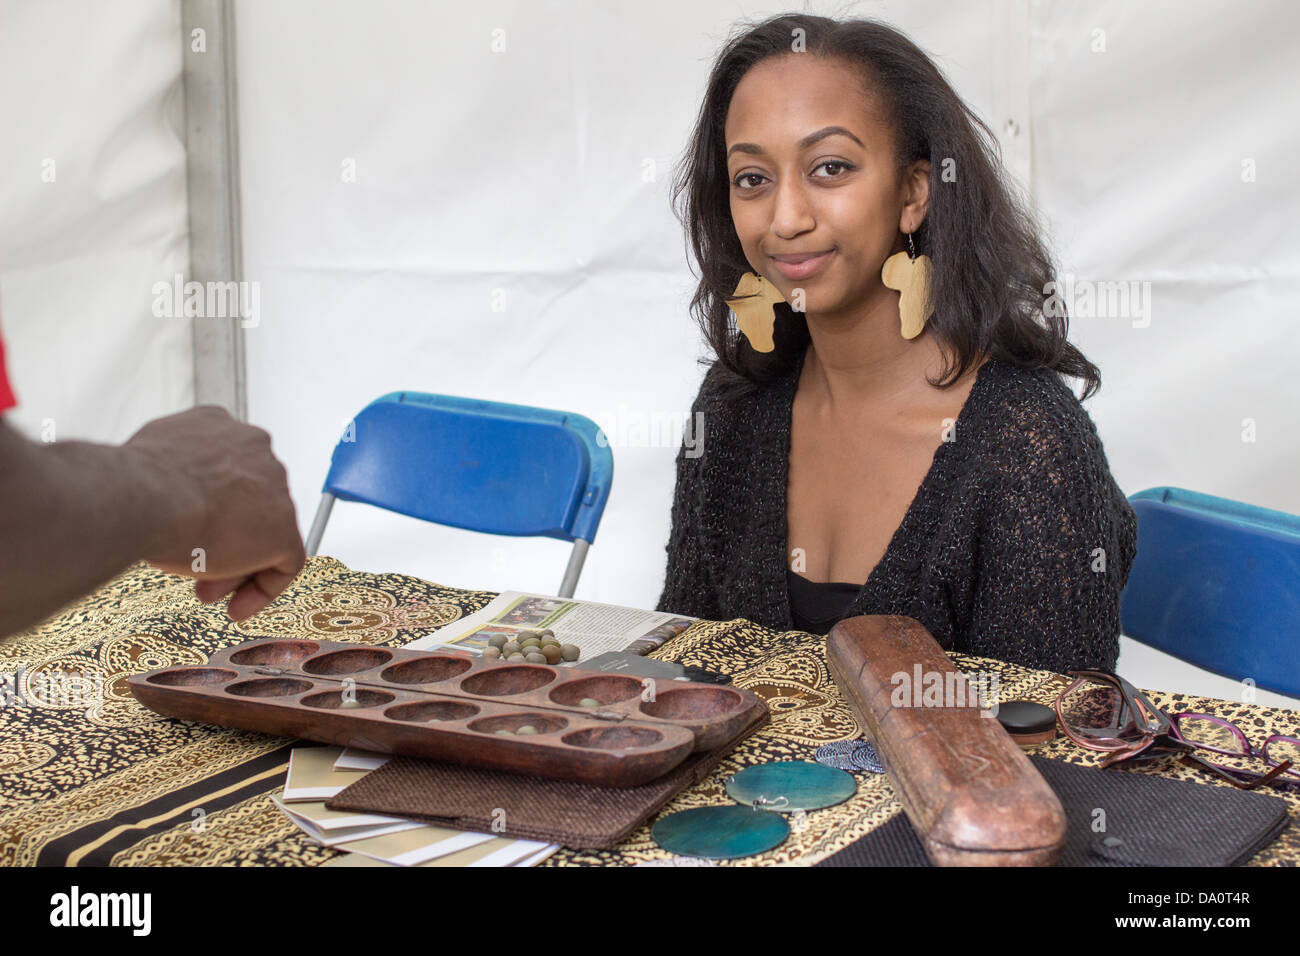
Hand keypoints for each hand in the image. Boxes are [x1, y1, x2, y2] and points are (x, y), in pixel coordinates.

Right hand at [125, 406, 304, 619]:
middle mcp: (254, 448)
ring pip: (263, 533)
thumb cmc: (129, 484)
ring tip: (205, 594)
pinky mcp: (284, 527)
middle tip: (195, 571)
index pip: (225, 472)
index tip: (185, 534)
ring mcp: (274, 487)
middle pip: (247, 503)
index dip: (206, 509)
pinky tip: (236, 609)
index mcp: (219, 427)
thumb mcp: (145, 469)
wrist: (141, 497)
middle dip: (221, 540)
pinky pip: (285, 563)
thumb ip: (166, 477)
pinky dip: (262, 588)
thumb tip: (157, 497)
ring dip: (235, 566)